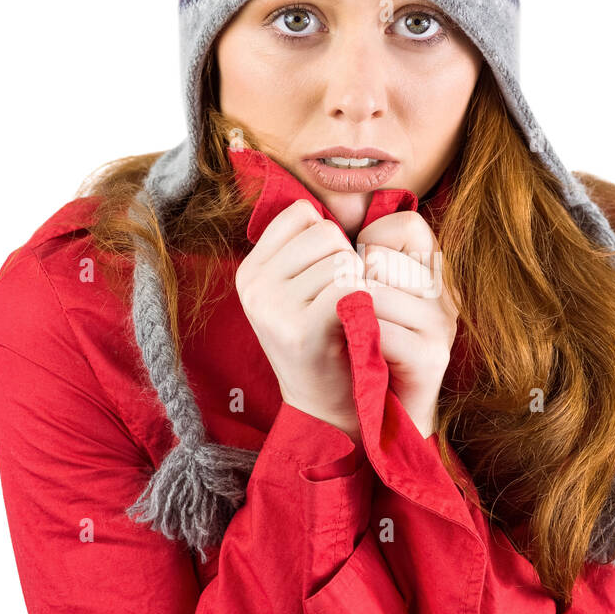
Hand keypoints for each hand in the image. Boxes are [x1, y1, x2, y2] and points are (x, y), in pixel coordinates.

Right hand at [235, 199, 368, 443]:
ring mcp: (271, 308)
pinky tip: (355, 327)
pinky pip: (348, 288)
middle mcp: (253, 286)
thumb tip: (336, 202)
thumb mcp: (303, 289)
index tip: (329, 280)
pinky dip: (364, 304)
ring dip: (359, 285)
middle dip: (347, 263)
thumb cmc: (328, 341)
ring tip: (347, 319)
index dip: (330, 242)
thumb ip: (308, 247)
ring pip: (341, 259)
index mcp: (251, 271)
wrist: (329, 411)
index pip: (303, 215)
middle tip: (343, 305)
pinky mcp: (299, 330)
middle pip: (325, 233)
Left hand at [355, 211, 458, 438]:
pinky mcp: (433, 359)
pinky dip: (359, 339)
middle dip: (349, 282)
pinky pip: (382, 330)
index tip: (354, 278)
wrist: (364, 420)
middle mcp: (444, 292)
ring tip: (347, 334)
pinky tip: (355, 352)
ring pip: (378, 292)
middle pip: (384, 258)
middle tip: (345, 314)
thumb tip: (315, 217)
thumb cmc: (347, 350)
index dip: (367, 246)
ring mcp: (442, 326)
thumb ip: (348, 254)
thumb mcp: (350, 292)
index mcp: (430, 270)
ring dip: (349, 313)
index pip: (406, 224)